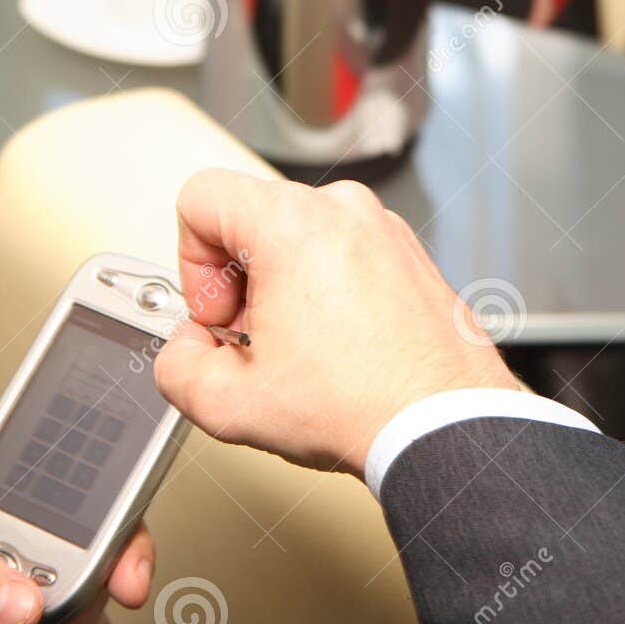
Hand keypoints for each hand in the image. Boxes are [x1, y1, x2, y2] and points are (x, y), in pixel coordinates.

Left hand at [0, 422, 152, 623]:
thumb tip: (20, 599)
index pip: (74, 462)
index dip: (114, 503)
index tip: (123, 566)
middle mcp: (23, 509)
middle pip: (98, 533)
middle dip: (90, 581)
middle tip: (58, 619)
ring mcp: (29, 561)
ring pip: (89, 588)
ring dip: (63, 623)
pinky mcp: (27, 609)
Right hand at [154, 172, 523, 479]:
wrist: (447, 426)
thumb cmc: (363, 405)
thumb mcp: (229, 406)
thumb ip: (177, 368)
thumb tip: (186, 352)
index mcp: (293, 222)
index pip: (201, 197)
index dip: (191, 263)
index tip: (216, 314)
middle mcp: (342, 208)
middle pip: (251, 219)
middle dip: (239, 284)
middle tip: (256, 343)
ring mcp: (382, 227)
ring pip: (298, 237)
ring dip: (283, 290)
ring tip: (303, 353)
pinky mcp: (408, 252)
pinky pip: (343, 251)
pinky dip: (328, 291)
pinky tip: (338, 349)